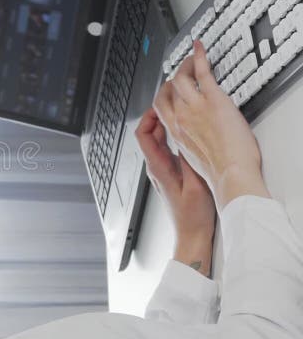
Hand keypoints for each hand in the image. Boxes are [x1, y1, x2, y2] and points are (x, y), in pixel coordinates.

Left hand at [136, 107, 214, 275]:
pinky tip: (186, 134)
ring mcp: (162, 171)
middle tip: (172, 104)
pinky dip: (173, 137)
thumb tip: (185, 136)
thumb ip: (189, 160)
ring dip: (166, 126)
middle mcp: (156, 167)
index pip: (143, 135)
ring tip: (179, 113)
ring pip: (159, 141)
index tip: (161, 106)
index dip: (148, 117)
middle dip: (158, 116)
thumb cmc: (192, 216)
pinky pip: (167, 150)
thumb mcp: (195, 184)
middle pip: (150, 135)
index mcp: (157, 167)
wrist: (192, 235)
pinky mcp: (170, 174)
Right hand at [153, 40, 269, 210]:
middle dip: (170, 81)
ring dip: (184, 67)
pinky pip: (201, 73)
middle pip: (165, 92)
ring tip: (190, 61)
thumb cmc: (218, 175)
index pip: (161, 109)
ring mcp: (194, 108)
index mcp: (175, 135)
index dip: (163, 98)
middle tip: (179, 74)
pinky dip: (198, 57)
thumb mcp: (194, 163)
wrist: (230, 176)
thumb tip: (194, 143)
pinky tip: (199, 49)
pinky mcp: (212, 100)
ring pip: (180, 80)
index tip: (168, 93)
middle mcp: (179, 119)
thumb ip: (190, 148)